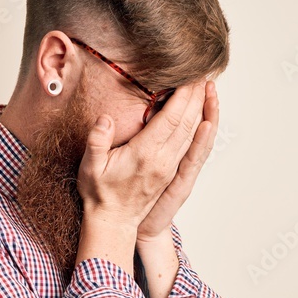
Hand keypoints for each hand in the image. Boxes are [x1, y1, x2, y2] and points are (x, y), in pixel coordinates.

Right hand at [77, 80, 207, 233]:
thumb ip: (97, 141)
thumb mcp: (90, 167)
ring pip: (193, 134)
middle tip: (202, 75)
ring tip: (208, 90)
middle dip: (196, 97)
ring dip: (203, 111)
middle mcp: (163, 161)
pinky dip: (201, 130)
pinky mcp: (172, 173)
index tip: (189, 77)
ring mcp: (170, 168)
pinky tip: (205, 120)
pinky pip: (192, 147)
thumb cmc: (99, 194)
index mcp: (145, 154)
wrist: (113, 222)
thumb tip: (105, 119)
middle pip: (187, 123)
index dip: (182, 96)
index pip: (171, 119)